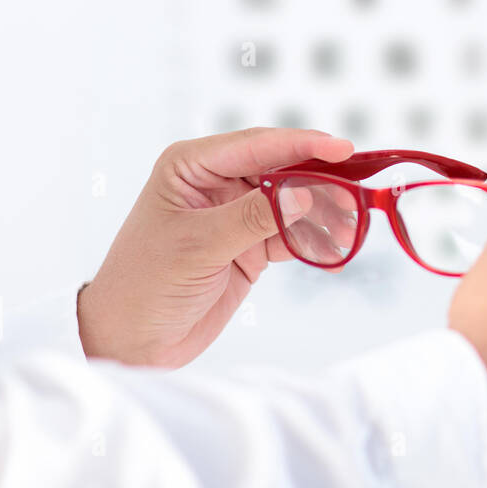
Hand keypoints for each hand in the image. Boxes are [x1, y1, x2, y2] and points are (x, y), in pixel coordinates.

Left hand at [77, 127, 353, 367]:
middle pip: (282, 170)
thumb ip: (254, 217)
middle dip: (320, 183)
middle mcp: (216, 183)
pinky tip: (333, 252)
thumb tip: (304, 193)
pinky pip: (290, 235)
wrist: (129, 343)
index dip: (302, 144)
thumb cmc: (144, 285)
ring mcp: (234, 214)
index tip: (343, 148)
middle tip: (357, 196)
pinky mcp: (248, 246)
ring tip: (351, 230)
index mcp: (191, 167)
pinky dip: (313, 242)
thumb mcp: (199, 247)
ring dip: (322, 215)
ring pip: (292, 203)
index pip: (257, 145)